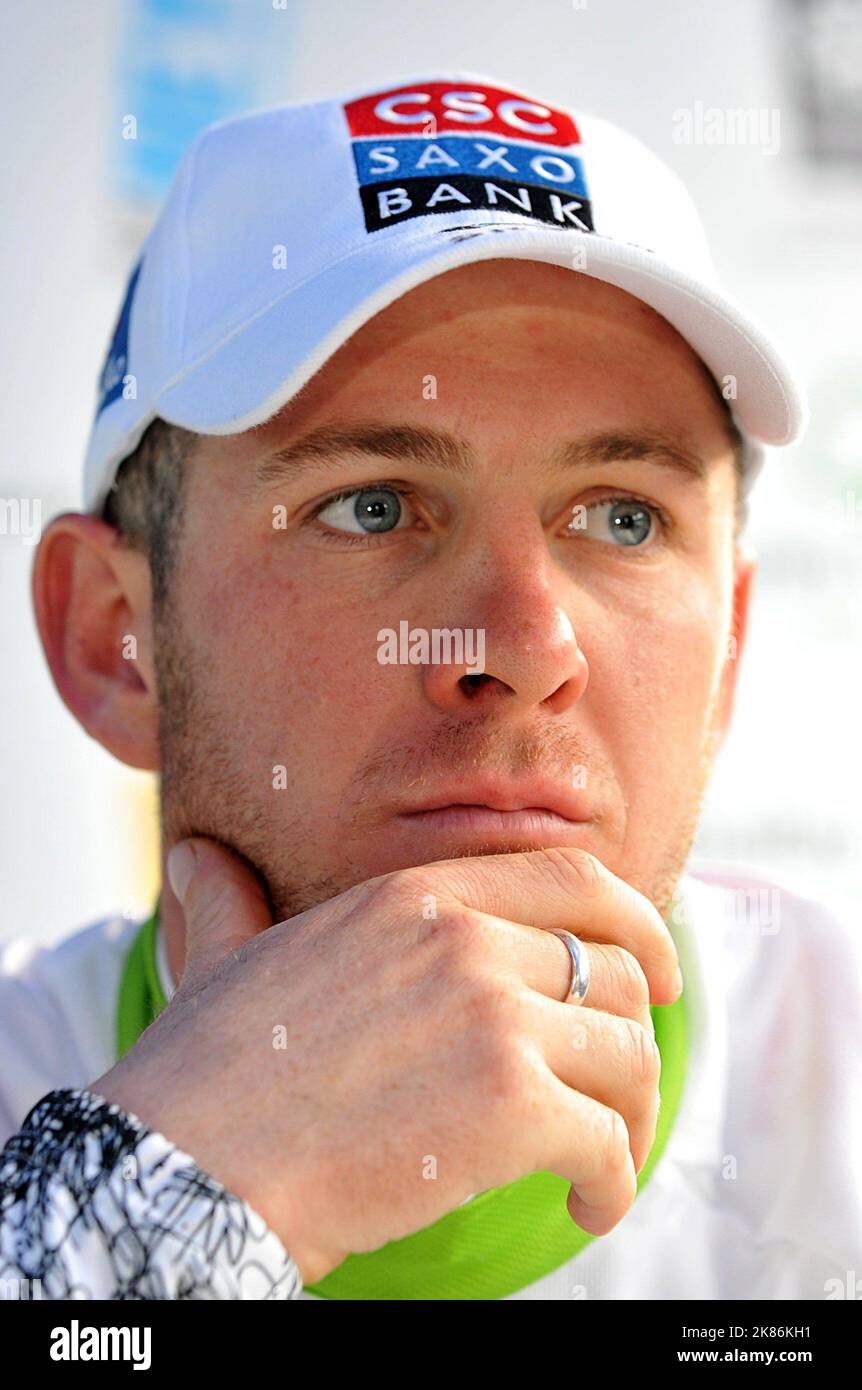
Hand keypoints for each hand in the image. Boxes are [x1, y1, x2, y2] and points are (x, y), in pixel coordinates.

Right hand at [92, 842, 681, 1284]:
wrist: (185, 1163)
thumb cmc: (203, 1070)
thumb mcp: (227, 959)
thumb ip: (232, 902)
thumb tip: (195, 861)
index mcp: (415, 895)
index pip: (575, 878)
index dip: (638, 924)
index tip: (658, 974)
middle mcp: (467, 939)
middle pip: (615, 972)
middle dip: (636, 1037)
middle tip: (624, 1089)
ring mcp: (493, 1015)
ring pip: (627, 1054)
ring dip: (632, 1116)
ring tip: (601, 1160)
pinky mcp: (510, 1105)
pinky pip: (611, 1138)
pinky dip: (614, 1180)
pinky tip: (586, 1207)